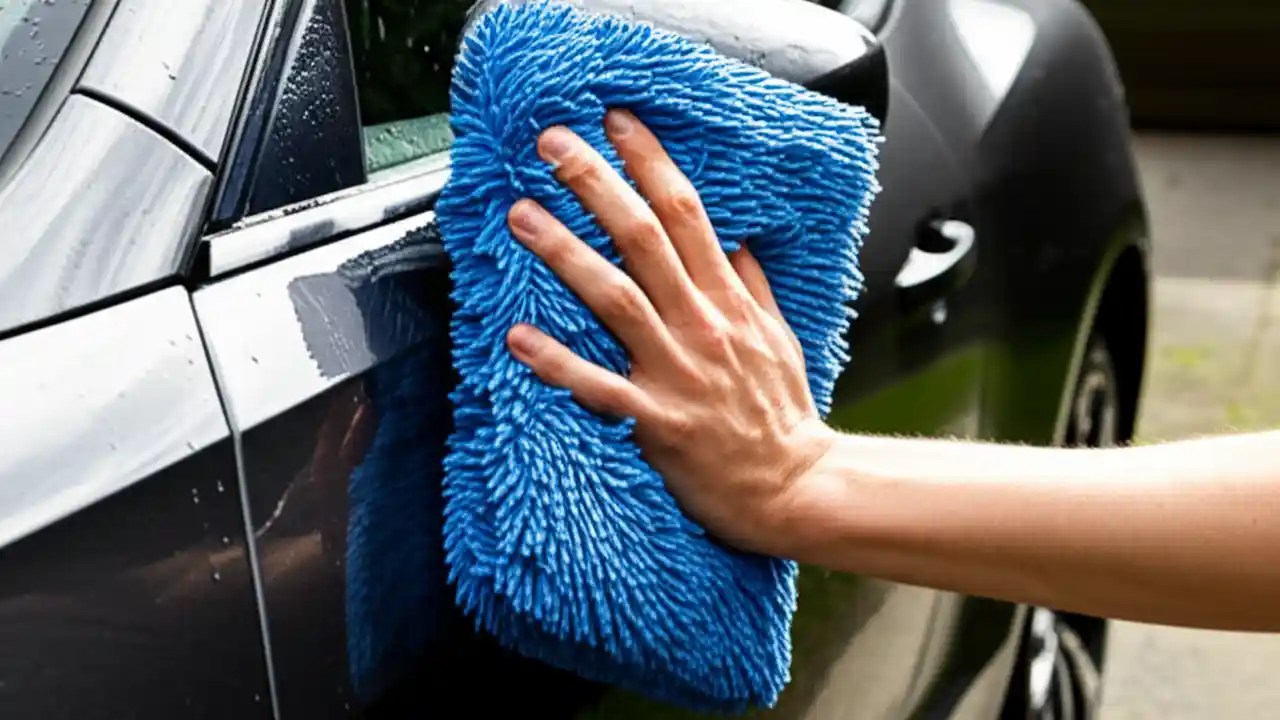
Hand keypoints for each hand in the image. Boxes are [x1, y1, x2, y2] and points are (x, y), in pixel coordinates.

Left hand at [504, 110, 836, 554]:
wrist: (794, 489)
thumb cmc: (782, 416)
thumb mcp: (780, 338)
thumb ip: (753, 287)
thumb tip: (736, 242)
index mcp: (728, 301)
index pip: (687, 212)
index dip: (650, 162)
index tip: (618, 123)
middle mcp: (701, 326)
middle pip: (643, 238)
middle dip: (595, 184)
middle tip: (551, 144)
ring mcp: (678, 372)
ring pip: (615, 297)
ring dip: (565, 253)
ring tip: (520, 216)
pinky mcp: (657, 421)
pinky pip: (599, 387)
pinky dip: (558, 362)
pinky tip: (517, 336)